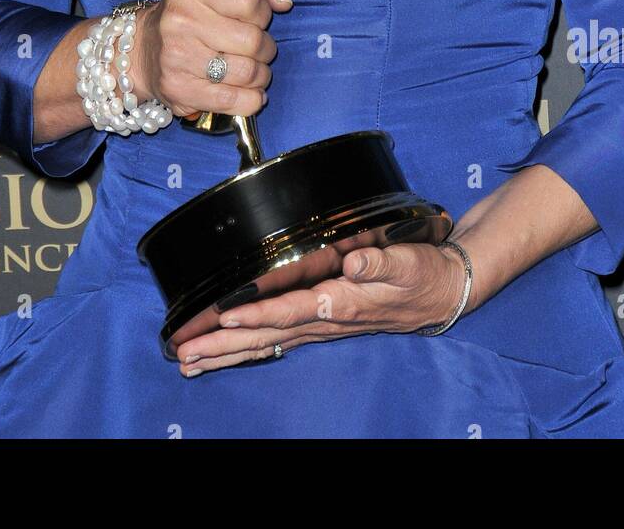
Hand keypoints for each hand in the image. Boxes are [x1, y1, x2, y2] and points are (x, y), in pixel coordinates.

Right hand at [128, 0, 291, 118]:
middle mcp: (179, 19)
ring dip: (260, 74)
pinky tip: (249, 91)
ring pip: (247, 73)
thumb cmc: (195, 8)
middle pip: (252, 41)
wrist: (142, 48)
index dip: (262, 12)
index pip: (250, 0)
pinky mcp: (179, 90)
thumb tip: (283, 2)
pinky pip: (233, 101)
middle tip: (256, 47)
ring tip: (253, 69)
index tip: (253, 17)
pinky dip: (251, 100)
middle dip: (265, 47)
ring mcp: (176, 57)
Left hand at [174, 242, 469, 376]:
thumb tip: (354, 262)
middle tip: (184, 352)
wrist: (440, 291)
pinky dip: (247, 348)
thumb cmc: (420, 273)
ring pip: (266, 343)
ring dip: (226, 352)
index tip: (223, 317)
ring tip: (188, 361)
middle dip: (223, 344)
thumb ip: (380, 262)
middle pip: (266, 336)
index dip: (258, 314)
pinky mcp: (320, 324)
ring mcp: (320, 326)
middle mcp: (325, 320)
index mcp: (341, 302)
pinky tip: (224, 354)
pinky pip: (276, 341)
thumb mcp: (406, 262)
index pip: (291, 310)